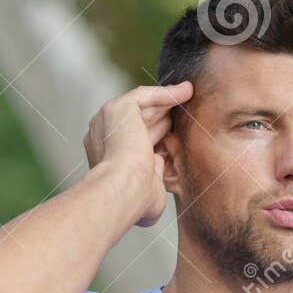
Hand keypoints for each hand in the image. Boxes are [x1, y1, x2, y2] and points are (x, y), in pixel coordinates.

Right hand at [83, 81, 192, 227]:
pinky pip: (145, 95)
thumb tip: (158, 171)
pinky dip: (166, 93)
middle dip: (162, 113)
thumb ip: (152, 178)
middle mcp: (103, 136)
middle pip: (138, 120)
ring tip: (189, 93)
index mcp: (108, 157)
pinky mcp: (118, 108)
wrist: (124, 190)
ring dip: (167, 99)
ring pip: (142, 106)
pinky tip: (186, 91)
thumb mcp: (149, 192)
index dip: (156, 134)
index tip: (175, 132)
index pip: (134, 140)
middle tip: (186, 109)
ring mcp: (107, 120)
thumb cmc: (136, 201)